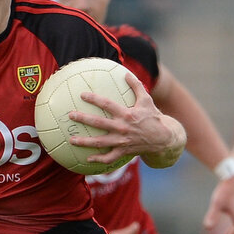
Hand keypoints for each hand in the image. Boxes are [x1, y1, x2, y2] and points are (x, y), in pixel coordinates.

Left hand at [68, 73, 182, 167]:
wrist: (163, 139)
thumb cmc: (153, 117)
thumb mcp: (147, 100)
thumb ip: (136, 86)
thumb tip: (126, 73)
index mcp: (126, 114)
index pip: (107, 104)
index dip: (94, 99)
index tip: (82, 94)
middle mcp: (122, 128)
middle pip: (98, 123)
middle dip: (83, 119)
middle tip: (70, 116)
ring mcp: (122, 141)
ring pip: (100, 143)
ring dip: (85, 142)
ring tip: (72, 140)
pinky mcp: (124, 151)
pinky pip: (109, 157)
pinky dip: (99, 159)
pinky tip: (88, 159)